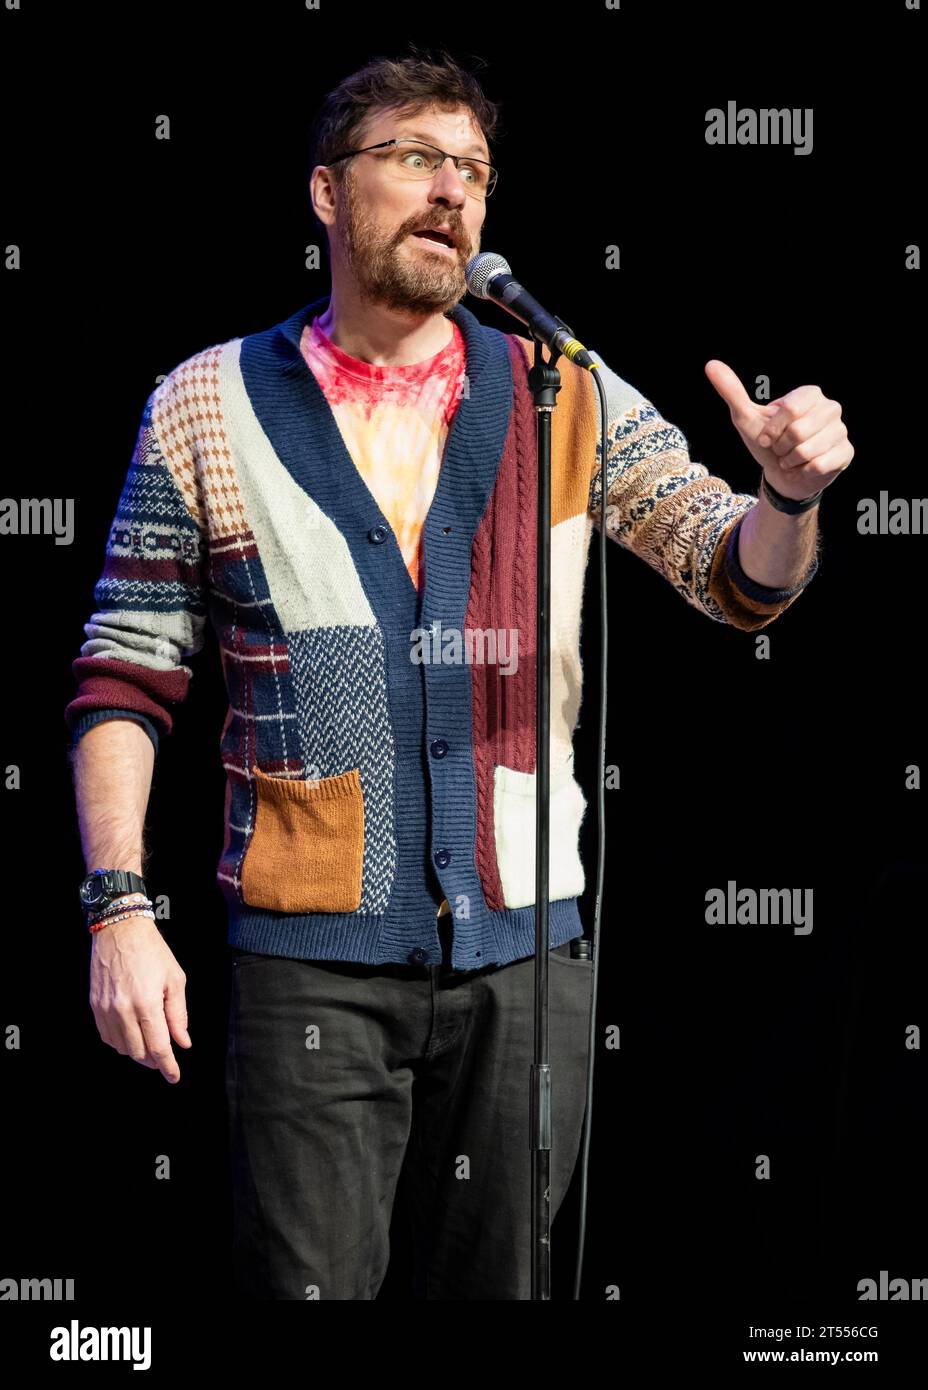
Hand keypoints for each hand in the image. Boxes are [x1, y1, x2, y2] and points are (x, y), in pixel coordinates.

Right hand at [89, 917, 190, 1082]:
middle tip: (164, 1058)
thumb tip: (183, 1042)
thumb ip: (178, 1014)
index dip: (168, 1067)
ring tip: (150, 1045)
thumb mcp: (175, 979)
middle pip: (138, 1053)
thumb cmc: (152, 952)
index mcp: (147, 1004)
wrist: (120, 930)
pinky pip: (107, 1036)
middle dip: (153, 1061)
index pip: (159, 1047)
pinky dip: (120, 1043)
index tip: (174, 1077)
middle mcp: (123, 1010)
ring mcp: (106, 1009)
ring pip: (121, 1047)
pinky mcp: (95, 1006)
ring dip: (137, 1053)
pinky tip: (131, 1036)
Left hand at [704, 359, 853, 501]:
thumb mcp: (746, 418)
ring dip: (791, 460)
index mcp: (810, 394)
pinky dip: (804, 471)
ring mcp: (841, 430)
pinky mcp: (846, 453)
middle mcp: (831, 408)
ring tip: (792, 458)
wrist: (782, 475)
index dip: (773, 429)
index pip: (791, 409)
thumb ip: (732, 391)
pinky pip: (820, 465)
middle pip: (799, 431)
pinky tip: (804, 468)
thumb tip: (711, 365)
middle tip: (780, 449)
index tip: (766, 437)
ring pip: (809, 450)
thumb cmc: (767, 443)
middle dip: (781, 447)